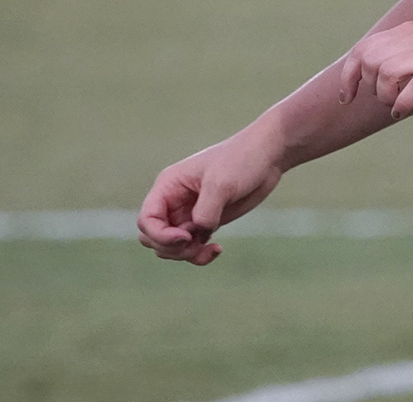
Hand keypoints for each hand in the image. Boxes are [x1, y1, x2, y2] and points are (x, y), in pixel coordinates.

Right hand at [136, 131, 282, 264]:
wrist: (266, 157)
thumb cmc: (241, 160)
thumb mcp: (221, 184)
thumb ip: (205, 212)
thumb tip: (198, 233)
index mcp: (169, 186)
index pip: (146, 220)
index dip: (160, 235)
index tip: (187, 236)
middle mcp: (174, 201)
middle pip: (153, 238)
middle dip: (172, 248)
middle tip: (197, 242)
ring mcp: (189, 213)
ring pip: (171, 247)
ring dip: (186, 255)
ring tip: (211, 248)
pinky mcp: (206, 222)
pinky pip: (191, 247)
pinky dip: (199, 255)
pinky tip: (217, 249)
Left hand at [339, 21, 412, 118]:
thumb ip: (409, 56)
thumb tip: (381, 75)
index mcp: (410, 32)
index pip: (364, 48)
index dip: (349, 74)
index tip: (347, 97)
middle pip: (369, 59)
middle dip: (366, 85)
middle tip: (382, 100)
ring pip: (386, 71)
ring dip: (384, 94)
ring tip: (396, 105)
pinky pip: (411, 88)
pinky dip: (401, 104)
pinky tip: (403, 112)